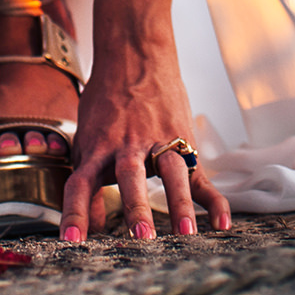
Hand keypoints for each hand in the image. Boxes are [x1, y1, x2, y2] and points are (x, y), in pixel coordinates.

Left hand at [58, 25, 230, 241]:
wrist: (135, 54)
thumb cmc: (107, 101)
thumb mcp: (89, 136)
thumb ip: (88, 175)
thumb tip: (89, 220)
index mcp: (97, 146)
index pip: (81, 183)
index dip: (75, 212)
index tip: (73, 241)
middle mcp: (127, 145)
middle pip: (130, 176)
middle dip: (136, 206)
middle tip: (141, 235)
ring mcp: (158, 142)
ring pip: (170, 172)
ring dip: (178, 203)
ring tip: (186, 232)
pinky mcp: (183, 141)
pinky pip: (199, 174)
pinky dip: (212, 201)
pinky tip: (222, 224)